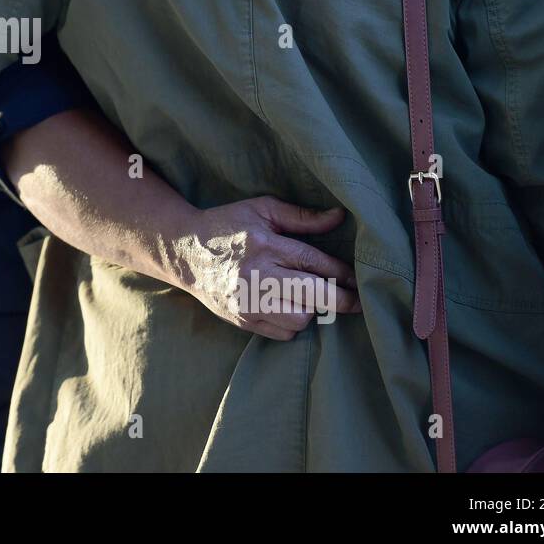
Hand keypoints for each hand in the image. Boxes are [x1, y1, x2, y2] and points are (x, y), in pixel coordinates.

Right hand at [167, 197, 358, 340]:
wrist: (184, 253)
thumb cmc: (227, 226)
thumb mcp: (261, 210)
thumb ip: (301, 216)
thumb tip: (338, 216)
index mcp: (265, 245)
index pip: (315, 263)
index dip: (343, 273)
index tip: (359, 279)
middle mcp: (257, 276)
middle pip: (314, 296)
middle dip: (342, 300)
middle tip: (357, 301)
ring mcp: (247, 302)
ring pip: (300, 319)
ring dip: (312, 311)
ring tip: (310, 298)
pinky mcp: (242, 320)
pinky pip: (282, 333)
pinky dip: (292, 323)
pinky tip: (289, 307)